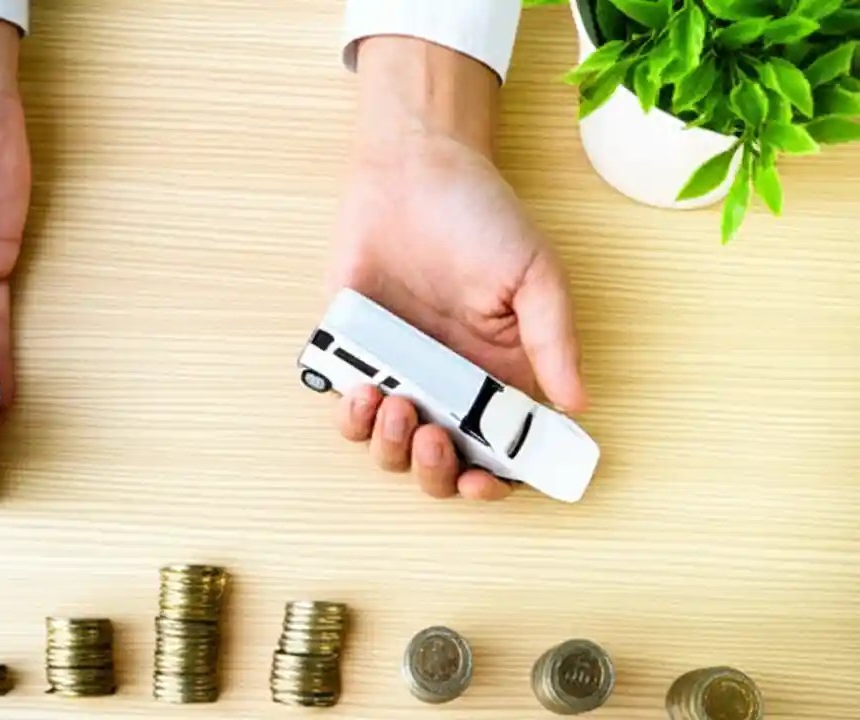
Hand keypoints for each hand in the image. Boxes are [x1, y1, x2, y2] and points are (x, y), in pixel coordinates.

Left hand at [330, 38, 585, 499]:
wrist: (411, 168)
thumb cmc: (480, 215)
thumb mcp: (535, 273)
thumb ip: (554, 339)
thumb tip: (576, 405)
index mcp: (496, 374)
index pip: (496, 450)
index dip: (490, 481)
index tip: (484, 481)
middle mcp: (445, 382)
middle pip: (439, 464)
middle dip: (436, 470)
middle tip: (436, 439)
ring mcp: (396, 370)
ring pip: (388, 447)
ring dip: (392, 447)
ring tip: (397, 408)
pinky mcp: (351, 352)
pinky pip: (344, 408)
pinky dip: (351, 417)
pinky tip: (362, 392)